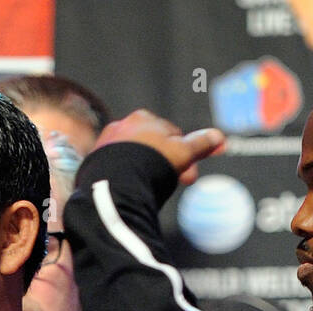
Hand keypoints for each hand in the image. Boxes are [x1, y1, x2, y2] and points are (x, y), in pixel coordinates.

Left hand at [94, 110, 225, 184]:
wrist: (116, 183)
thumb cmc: (151, 164)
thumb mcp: (183, 153)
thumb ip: (201, 144)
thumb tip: (219, 137)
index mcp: (144, 118)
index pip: (171, 135)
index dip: (183, 156)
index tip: (188, 176)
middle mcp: (122, 126)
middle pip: (151, 147)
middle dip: (164, 164)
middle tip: (171, 185)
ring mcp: (105, 144)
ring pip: (132, 158)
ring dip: (143, 170)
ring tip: (149, 189)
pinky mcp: (93, 162)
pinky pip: (115, 169)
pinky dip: (124, 177)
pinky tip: (130, 190)